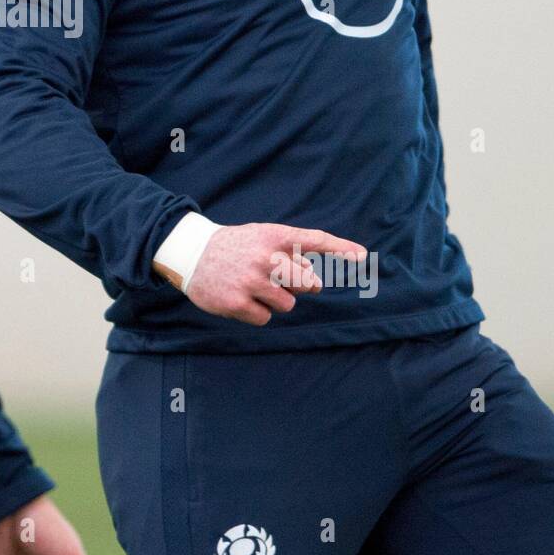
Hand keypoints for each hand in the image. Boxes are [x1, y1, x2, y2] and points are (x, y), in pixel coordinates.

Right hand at [185, 223, 366, 324]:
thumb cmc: (235, 246)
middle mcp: (264, 257)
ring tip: (252, 286)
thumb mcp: (261, 236)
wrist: (190, 254)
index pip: (312, 240)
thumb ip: (289, 252)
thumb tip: (315, 278)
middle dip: (300, 285)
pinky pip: (265, 318)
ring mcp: (251, 281)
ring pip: (287, 304)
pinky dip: (256, 312)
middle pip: (306, 282)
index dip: (339, 248)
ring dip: (274, 299)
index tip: (362, 256)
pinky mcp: (237, 303)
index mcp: (272, 236)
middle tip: (277, 278)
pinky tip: (240, 298)